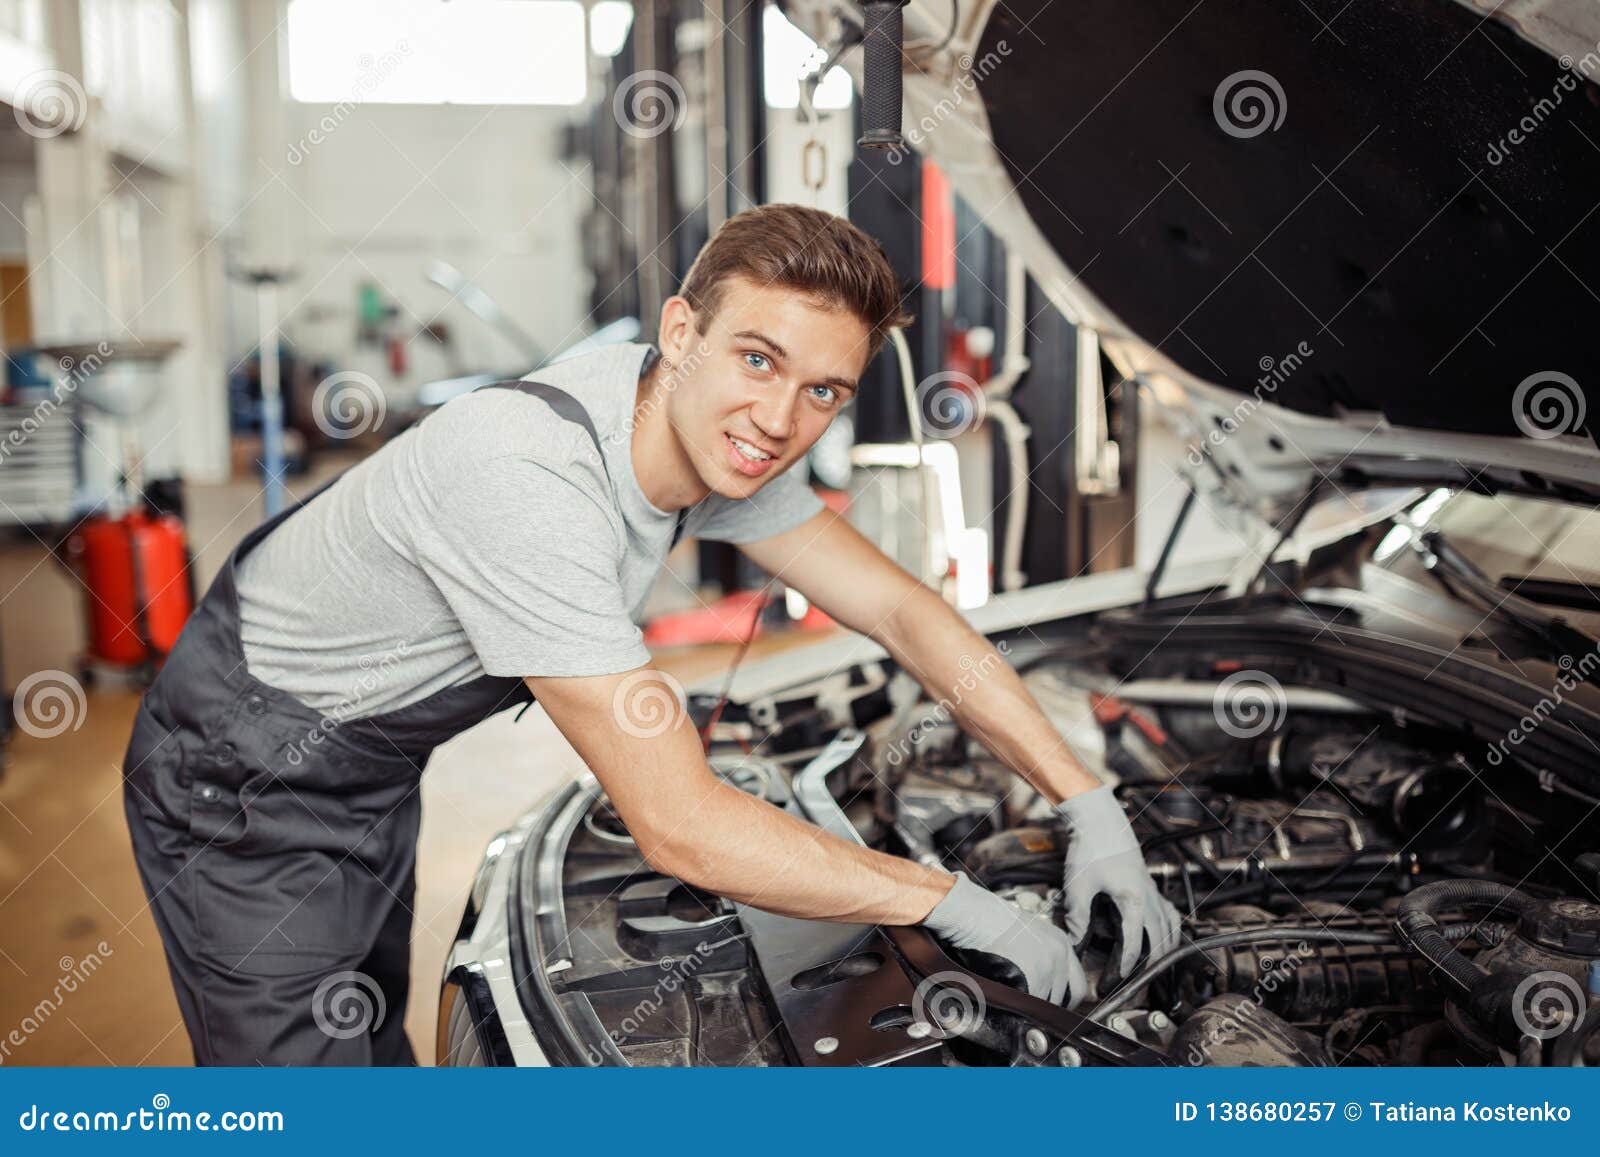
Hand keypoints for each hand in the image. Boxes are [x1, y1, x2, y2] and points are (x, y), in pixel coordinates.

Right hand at [919, 873, 1088, 1005]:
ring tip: (1014, 995)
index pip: (1078, 983)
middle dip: (1052, 1004)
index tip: (1055, 1002)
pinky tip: (1007, 996)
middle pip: (1068, 997)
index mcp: (1060, 942)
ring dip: (1033, 1006)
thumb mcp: (1026, 933)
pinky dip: (1019, 1007)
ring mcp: (1047, 968)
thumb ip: (1041, 956)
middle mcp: (1059, 954)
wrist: (972, 914)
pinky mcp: (1032, 980)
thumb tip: (1042, 985)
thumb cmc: (988, 920)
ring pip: (1048, 1004)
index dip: (1066, 997)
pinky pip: (1030, 1006)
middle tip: (1034, 1005)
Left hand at [1056, 785, 1181, 977]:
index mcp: (1133, 901)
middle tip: (1133, 984)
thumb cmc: (1090, 849)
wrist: (1100, 821)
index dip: (1125, 968)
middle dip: (1148, 967)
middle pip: (1159, 942)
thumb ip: (1078, 918)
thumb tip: (1075, 943)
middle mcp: (1149, 899)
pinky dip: (1171, 931)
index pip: (1135, 945)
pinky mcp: (1151, 886)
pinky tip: (1164, 938)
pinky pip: (1170, 914)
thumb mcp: (1078, 886)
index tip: (1115, 981)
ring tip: (1153, 969)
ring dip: (1164, 951)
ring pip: (1171, 930)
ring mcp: (1153, 892)